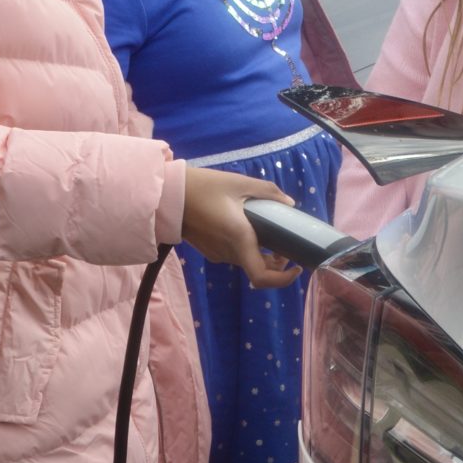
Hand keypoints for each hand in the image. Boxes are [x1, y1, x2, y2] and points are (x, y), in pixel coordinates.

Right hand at [181, 166, 301, 289]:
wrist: (166, 195)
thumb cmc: (203, 187)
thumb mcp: (239, 182)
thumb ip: (268, 192)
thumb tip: (289, 203)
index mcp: (239, 238)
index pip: (262, 277)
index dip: (283, 279)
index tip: (296, 267)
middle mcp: (228, 253)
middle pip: (258, 269)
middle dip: (276, 261)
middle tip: (285, 243)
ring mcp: (216, 254)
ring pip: (246, 260)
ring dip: (260, 253)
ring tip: (266, 228)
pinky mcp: (209, 250)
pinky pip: (234, 254)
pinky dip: (246, 247)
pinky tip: (245, 225)